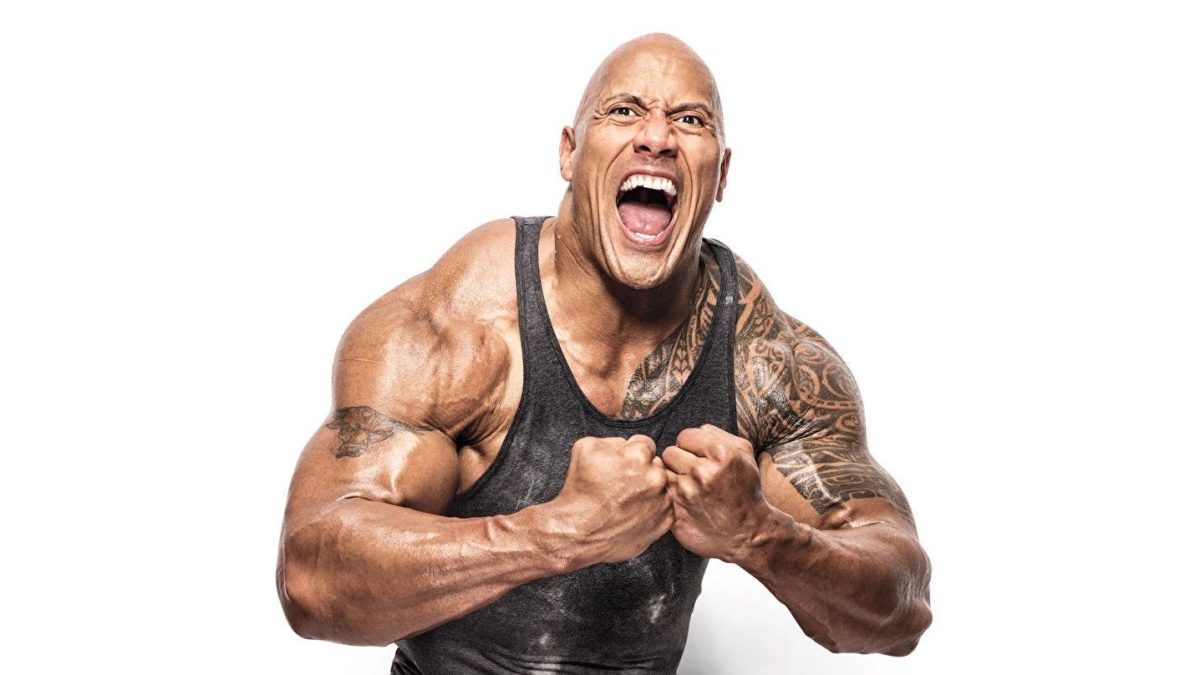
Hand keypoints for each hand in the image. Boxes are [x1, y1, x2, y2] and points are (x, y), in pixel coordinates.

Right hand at [554, 434, 673, 563]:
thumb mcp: (586, 448)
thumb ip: (612, 440)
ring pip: (661, 488)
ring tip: (626, 502)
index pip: (645, 445)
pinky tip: (633, 514)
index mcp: (639, 454)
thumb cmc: (580, 490)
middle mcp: (656, 475)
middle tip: (623, 485)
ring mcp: (662, 500)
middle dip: (643, 472)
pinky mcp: (664, 521)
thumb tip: (625, 444)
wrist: (578, 531)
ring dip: (649, 491)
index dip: (632, 454)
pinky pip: (665, 509)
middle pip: (655, 466)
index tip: (622, 466)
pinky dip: (653, 511)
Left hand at [662, 424, 770, 561]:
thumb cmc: (745, 490)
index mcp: (721, 454)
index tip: (699, 456)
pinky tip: (685, 501)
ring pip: (663, 473)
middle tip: (692, 472)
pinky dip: (670, 496)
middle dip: (679, 461)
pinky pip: (662, 494)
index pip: (685, 436)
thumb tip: (696, 431)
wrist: (748, 532)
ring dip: (673, 479)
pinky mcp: (676, 513)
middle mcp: (703, 472)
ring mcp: (687, 494)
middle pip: (670, 452)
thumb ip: (719, 435)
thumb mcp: (744, 454)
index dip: (691, 445)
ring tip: (690, 488)